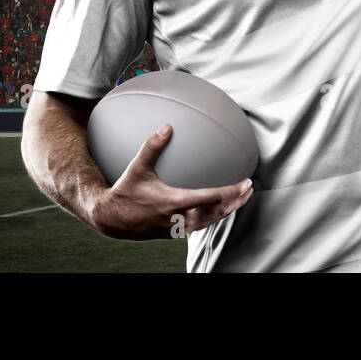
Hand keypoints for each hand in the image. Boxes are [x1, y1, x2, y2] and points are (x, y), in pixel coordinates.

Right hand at [85, 123, 254, 239]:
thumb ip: (152, 146)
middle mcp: (178, 218)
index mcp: (173, 201)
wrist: (111, 219)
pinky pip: (199, 226)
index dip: (231, 192)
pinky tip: (218, 209)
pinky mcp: (173, 232)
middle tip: (249, 189)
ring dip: (227, 210)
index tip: (245, 183)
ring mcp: (176, 228)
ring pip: (209, 221)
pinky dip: (213, 217)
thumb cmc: (125, 191)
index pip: (210, 198)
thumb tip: (166, 127)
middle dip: (235, 201)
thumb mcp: (137, 167)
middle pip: (216, 212)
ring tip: (240, 199)